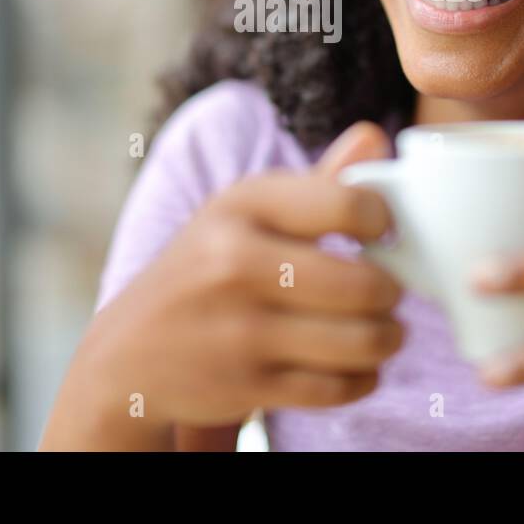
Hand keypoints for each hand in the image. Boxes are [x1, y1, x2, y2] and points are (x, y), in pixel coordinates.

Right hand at [42, 122, 404, 448]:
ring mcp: (240, 328)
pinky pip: (340, 387)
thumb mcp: (246, 213)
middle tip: (389, 292)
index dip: (383, 221)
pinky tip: (356, 364)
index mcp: (243, 204)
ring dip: (387, 338)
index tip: (383, 234)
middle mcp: (236, 261)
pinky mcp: (247, 384)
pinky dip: (363, 378)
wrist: (130, 353)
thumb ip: (318, 182)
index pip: (348, 204)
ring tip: (383, 330)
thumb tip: (377, 136)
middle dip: (393, 292)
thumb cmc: (207, 270)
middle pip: (365, 284)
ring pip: (361, 340)